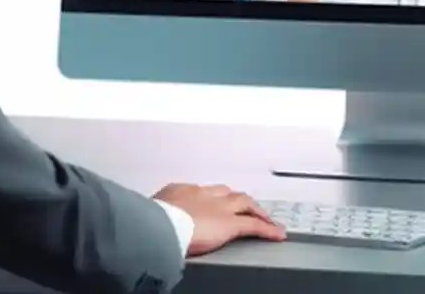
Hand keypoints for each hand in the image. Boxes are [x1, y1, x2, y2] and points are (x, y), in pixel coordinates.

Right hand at [153, 183, 286, 256]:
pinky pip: (254, 226)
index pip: (201, 192)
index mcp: (182, 191)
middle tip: (244, 206)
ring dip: (257, 211)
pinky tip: (276, 234)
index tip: (212, 204)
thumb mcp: (149, 213)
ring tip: (266, 218)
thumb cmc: (148, 220)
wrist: (158, 225)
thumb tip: (148, 222)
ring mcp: (220, 208)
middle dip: (236, 199)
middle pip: (227, 193)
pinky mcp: (231, 224)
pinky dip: (267, 230)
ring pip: (245, 204)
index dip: (211, 198)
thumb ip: (156, 216)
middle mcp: (204, 195)